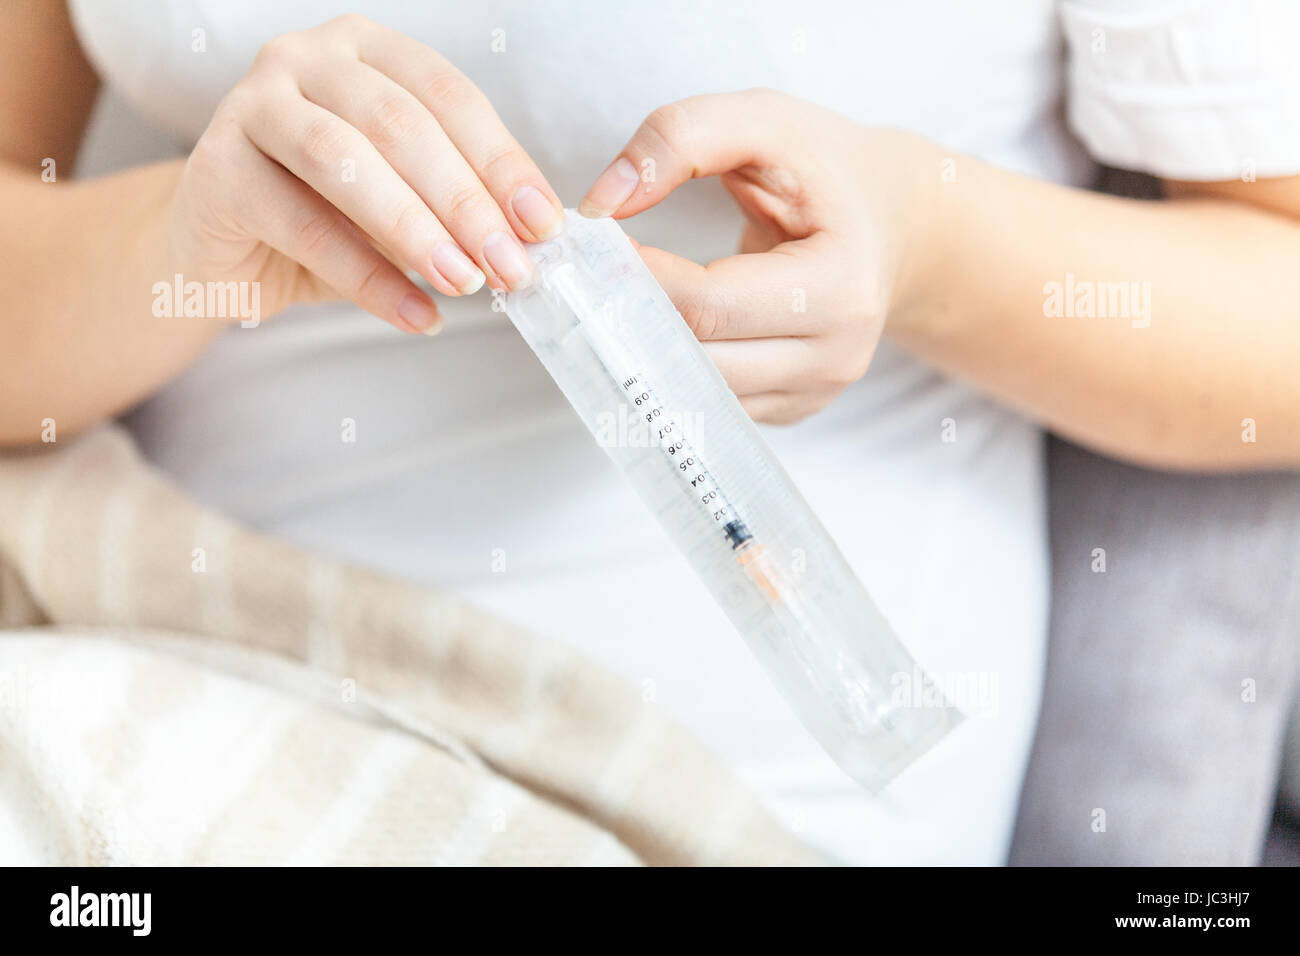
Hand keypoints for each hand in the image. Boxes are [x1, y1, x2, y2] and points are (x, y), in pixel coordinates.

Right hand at [169, 14, 563, 333]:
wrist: (223, 248)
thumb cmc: (324, 213)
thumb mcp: (402, 198)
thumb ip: (456, 202)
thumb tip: (530, 236)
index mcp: (366, 49)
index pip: (449, 97)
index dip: (503, 162)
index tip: (544, 224)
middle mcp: (305, 58)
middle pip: (401, 125)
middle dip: (466, 203)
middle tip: (512, 267)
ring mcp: (251, 105)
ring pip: (346, 162)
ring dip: (417, 231)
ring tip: (465, 283)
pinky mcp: (215, 169)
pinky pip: (304, 227)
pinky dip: (368, 279)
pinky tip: (416, 314)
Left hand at [579, 89, 936, 422]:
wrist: (893, 222)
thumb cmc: (825, 168)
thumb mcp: (763, 121)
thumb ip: (680, 138)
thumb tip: (603, 202)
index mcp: (841, 284)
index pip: (710, 303)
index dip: (640, 280)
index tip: (595, 247)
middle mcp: (838, 354)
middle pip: (699, 359)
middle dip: (632, 321)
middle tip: (586, 282)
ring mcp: (819, 391)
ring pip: (699, 396)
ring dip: (643, 355)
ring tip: (610, 305)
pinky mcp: (795, 408)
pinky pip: (713, 407)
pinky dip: (672, 376)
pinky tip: (649, 334)